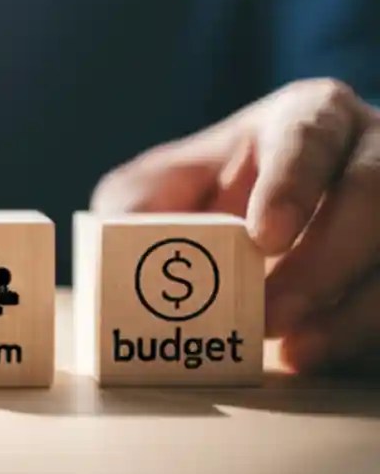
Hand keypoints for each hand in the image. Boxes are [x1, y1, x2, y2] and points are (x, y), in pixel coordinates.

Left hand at [92, 78, 379, 374]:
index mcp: (310, 117)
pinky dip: (365, 332)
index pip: (310, 135)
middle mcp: (373, 151)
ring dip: (354, 310)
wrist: (273, 226)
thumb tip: (120, 237)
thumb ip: (137, 202)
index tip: (264, 238)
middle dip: (323, 262)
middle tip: (271, 316)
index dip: (292, 185)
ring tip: (296, 351)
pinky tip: (321, 356)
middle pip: (373, 196)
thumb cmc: (215, 196)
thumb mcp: (165, 185)